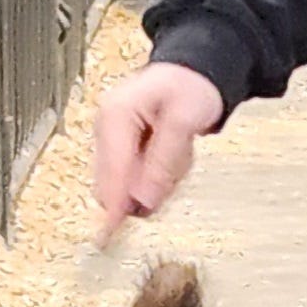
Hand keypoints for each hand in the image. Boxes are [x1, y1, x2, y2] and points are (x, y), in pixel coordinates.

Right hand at [94, 63, 227, 240]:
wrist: (198, 71)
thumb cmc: (191, 86)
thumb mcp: (183, 122)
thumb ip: (162, 162)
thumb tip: (142, 201)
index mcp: (115, 116)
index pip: (110, 172)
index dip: (113, 206)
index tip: (108, 235)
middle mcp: (108, 127)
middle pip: (114, 181)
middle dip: (144, 187)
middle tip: (177, 164)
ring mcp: (115, 137)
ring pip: (128, 181)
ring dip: (157, 178)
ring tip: (180, 150)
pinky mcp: (126, 146)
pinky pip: (139, 174)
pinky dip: (160, 172)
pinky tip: (175, 152)